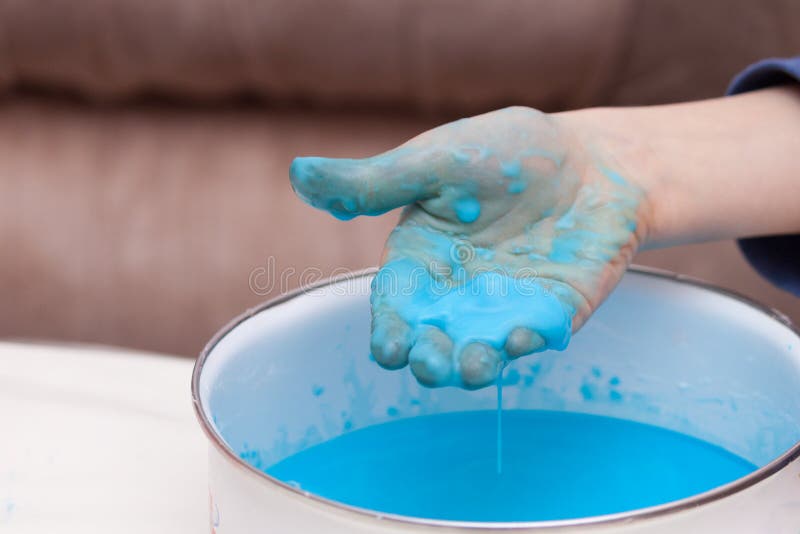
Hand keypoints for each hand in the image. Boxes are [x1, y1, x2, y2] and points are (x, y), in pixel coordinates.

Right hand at [290, 106, 649, 388]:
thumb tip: (296, 173)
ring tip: (473, 367)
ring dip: (474, 366)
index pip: (395, 305)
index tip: (389, 348)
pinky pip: (538, 335)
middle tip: (429, 363)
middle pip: (434, 340)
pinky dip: (530, 341)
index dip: (390, 329)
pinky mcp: (556, 310)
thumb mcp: (434, 163)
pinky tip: (524, 337)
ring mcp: (507, 306)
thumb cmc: (503, 154)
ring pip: (481, 350)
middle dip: (429, 358)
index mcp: (421, 261)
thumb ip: (374, 182)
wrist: (587, 159)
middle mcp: (459, 294)